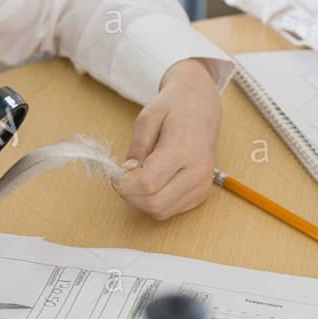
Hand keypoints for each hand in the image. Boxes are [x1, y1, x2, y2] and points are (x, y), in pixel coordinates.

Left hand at [112, 58, 220, 219]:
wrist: (202, 106)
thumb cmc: (175, 107)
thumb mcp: (147, 119)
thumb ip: (136, 149)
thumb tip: (126, 173)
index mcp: (184, 150)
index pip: (147, 183)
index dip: (123, 184)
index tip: (115, 174)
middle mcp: (198, 172)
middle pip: (154, 203)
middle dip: (130, 195)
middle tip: (123, 177)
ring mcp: (202, 185)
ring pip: (161, 212)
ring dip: (141, 201)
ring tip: (138, 178)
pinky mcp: (202, 194)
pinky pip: (171, 210)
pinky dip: (155, 201)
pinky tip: (153, 182)